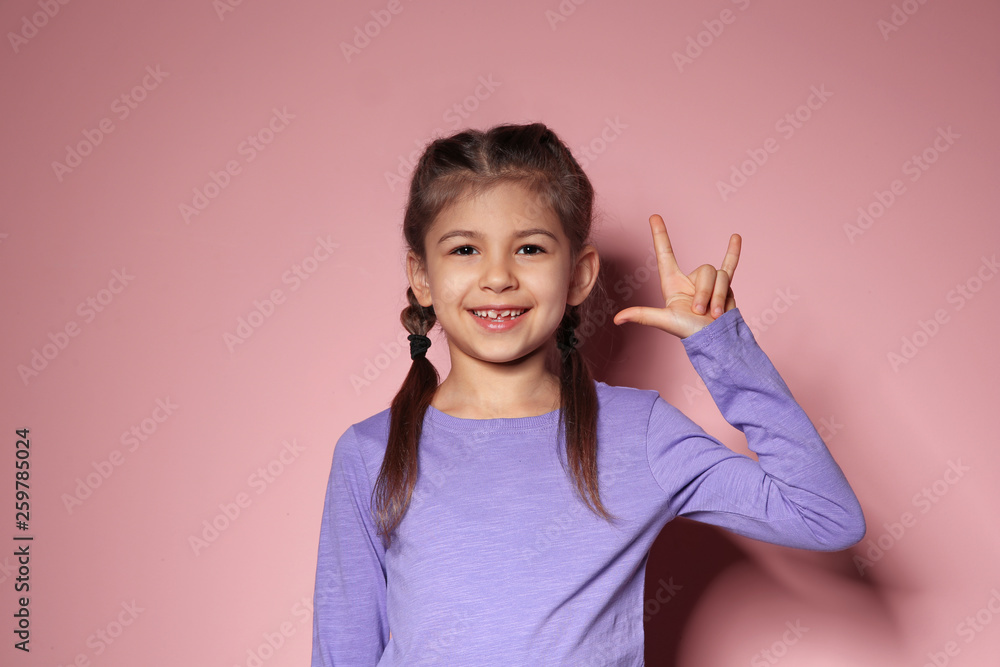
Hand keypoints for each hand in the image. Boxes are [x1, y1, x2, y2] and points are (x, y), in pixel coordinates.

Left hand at [613, 214, 740, 338]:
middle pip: (705, 270)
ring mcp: (708, 283)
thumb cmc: (689, 331)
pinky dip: (733, 253)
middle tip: (701, 312)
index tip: (654, 216)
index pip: (665, 253)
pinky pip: (730, 266)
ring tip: (715, 315)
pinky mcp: (724, 287)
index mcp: (672, 282)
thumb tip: (616, 319)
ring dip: (719, 297)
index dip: (660, 234)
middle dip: (706, 293)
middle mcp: (690, 279)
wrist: (714, 340)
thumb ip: (642, 315)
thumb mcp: (664, 320)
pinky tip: (736, 237)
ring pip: (720, 276)